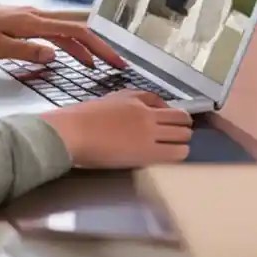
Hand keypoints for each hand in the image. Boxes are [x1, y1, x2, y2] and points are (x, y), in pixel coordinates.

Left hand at [0, 1, 124, 68]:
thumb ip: (28, 52)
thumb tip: (55, 56)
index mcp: (33, 22)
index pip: (76, 32)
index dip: (98, 46)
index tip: (113, 61)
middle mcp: (38, 15)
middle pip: (79, 27)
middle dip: (100, 44)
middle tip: (116, 62)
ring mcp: (33, 16)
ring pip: (68, 29)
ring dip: (85, 46)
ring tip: (97, 65)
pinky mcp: (27, 21)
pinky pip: (56, 31)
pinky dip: (69, 43)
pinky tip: (72, 55)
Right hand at [40, 90, 192, 166]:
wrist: (73, 132)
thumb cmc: (83, 118)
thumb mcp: (111, 99)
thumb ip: (131, 102)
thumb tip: (148, 110)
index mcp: (138, 101)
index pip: (168, 105)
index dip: (175, 116)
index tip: (173, 124)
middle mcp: (148, 115)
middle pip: (182, 119)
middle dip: (183, 127)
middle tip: (177, 136)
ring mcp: (149, 133)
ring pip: (183, 135)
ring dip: (183, 141)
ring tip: (175, 148)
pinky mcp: (147, 152)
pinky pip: (176, 153)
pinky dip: (178, 154)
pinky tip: (171, 157)